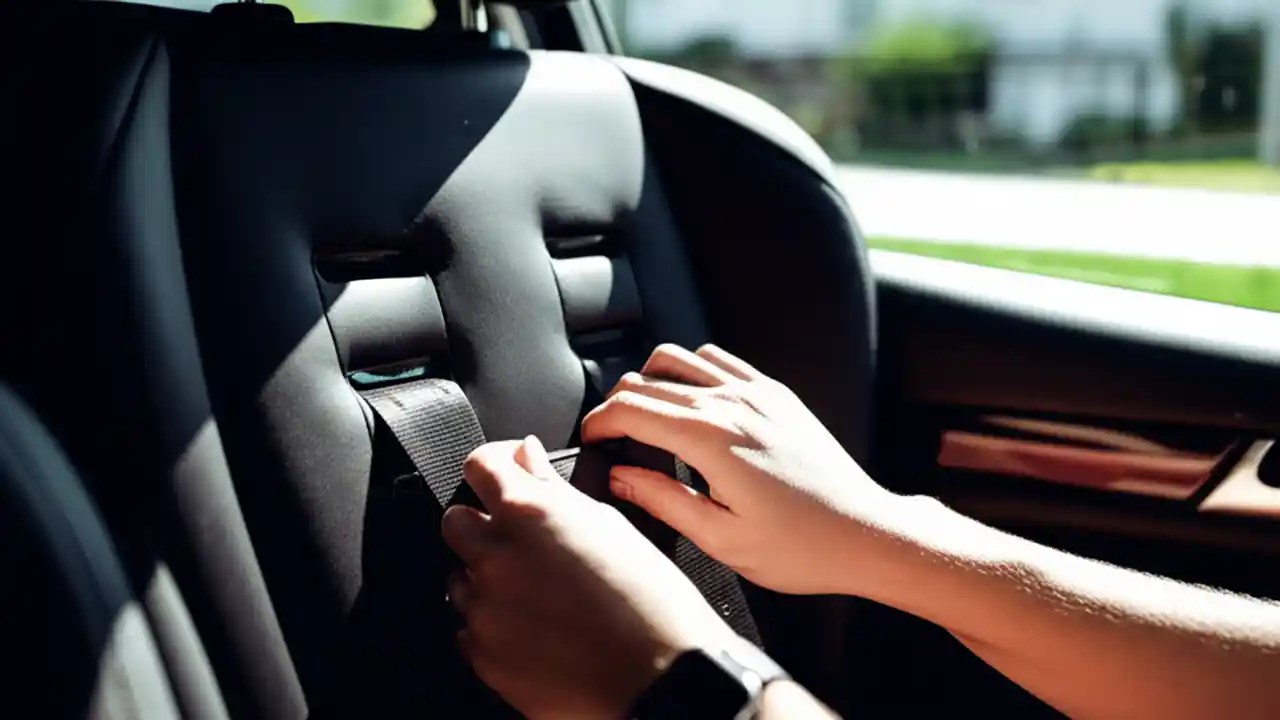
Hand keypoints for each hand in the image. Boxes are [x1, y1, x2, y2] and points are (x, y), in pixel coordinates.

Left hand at [442, 437, 737, 719]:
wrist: (661, 683)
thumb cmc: (652, 606)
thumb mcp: (612, 528)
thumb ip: (556, 488)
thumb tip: (528, 457)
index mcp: (530, 514)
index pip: (479, 465)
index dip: (494, 464)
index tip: (507, 472)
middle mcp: (497, 557)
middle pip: (456, 521)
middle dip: (484, 524)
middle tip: (526, 540)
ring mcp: (486, 609)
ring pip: (460, 577)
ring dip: (488, 577)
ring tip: (541, 593)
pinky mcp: (484, 655)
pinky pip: (470, 629)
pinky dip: (495, 625)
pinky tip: (538, 628)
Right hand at [581, 344, 901, 596]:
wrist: (864, 534)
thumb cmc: (801, 547)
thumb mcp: (722, 539)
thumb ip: (663, 501)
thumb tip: (620, 477)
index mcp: (712, 440)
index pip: (631, 408)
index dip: (598, 423)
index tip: (590, 442)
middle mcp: (732, 404)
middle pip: (646, 379)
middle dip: (616, 405)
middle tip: (611, 438)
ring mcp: (757, 392)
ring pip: (678, 357)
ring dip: (651, 381)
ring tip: (645, 418)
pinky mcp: (776, 394)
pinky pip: (719, 360)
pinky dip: (691, 371)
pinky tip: (691, 405)